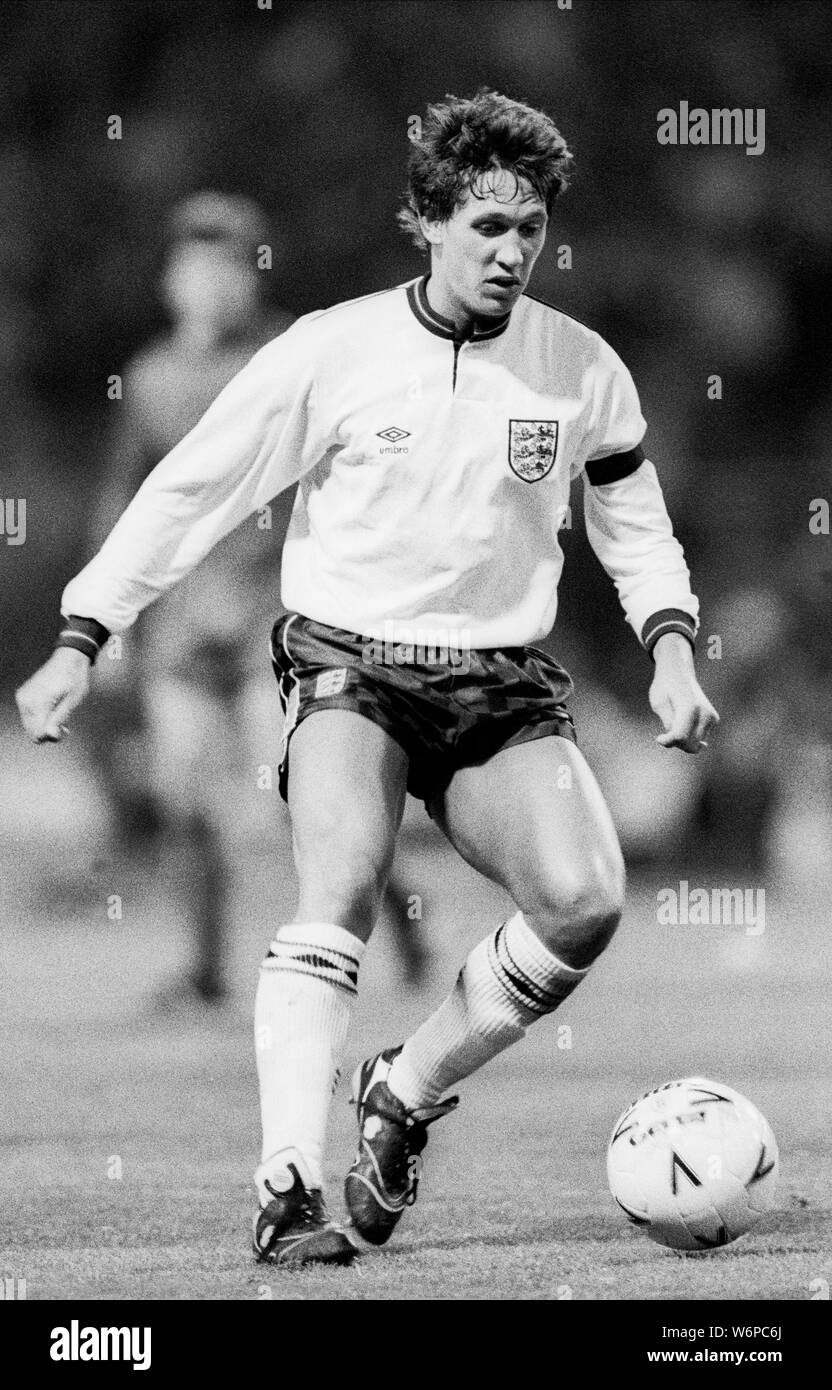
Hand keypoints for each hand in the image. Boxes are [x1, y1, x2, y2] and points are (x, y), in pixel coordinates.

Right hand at [15, 647, 91, 742]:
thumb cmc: (73, 678)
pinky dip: (40, 717)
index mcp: (38, 702)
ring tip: (59, 714)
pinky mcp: (23, 696)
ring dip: (44, 725)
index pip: (39, 734)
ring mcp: (23, 698)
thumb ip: (59, 720)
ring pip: (30, 726)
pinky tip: (51, 709)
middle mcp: (26, 700)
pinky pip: (29, 717)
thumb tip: (50, 735)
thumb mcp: (72, 701)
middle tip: (64, 723)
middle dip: (48, 731)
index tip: (65, 729)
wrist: (69, 659)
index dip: (53, 736)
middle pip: (32, 732)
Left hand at [649, 632, 718, 753]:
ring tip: (675, 720)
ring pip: (695, 743)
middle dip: (676, 742)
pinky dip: (690, 734)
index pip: (680, 736)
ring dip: (683, 738)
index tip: (658, 737)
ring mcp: (711, 716)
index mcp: (689, 707)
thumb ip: (669, 724)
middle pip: (689, 744)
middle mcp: (704, 712)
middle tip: (666, 731)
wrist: (678, 672)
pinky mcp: (714, 719)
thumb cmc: (664, 687)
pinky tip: (684, 720)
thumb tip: (680, 741)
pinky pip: (699, 737)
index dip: (667, 741)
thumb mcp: (659, 705)